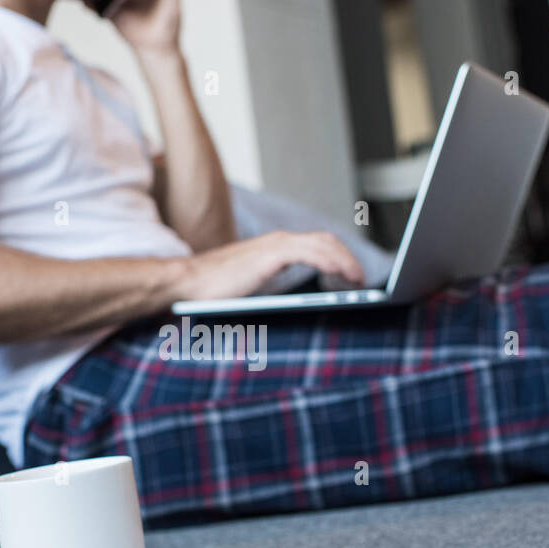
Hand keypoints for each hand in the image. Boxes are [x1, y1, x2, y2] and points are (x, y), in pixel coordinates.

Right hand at [171, 230, 364, 301]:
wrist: (187, 284)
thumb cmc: (214, 292)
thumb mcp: (252, 286)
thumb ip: (273, 287)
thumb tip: (296, 306)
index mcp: (275, 248)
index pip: (317, 244)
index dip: (338, 256)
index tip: (352, 275)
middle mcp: (278, 241)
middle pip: (325, 241)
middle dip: (347, 256)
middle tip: (361, 279)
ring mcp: (275, 246)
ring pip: (322, 245)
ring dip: (344, 260)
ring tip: (358, 279)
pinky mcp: (270, 255)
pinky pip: (309, 252)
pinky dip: (328, 260)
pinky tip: (340, 273)